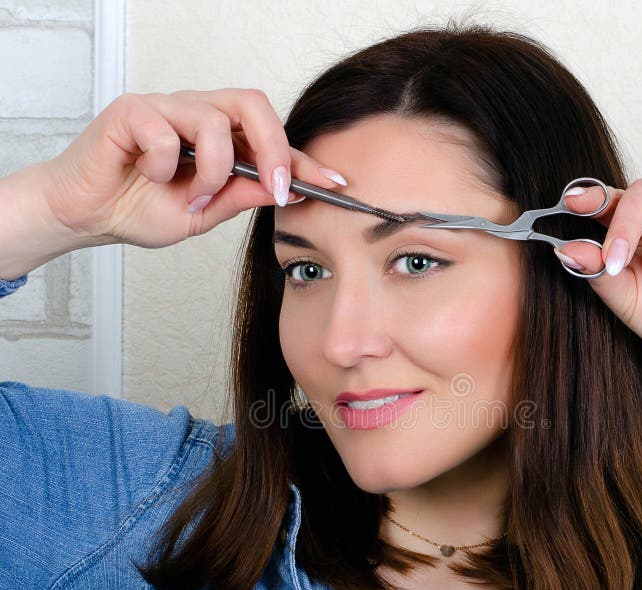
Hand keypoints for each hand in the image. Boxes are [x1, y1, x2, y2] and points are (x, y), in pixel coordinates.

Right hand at [40, 89, 345, 248]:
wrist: (88, 215)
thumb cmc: (139, 208)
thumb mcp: (204, 213)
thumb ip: (241, 196)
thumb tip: (286, 189)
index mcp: (220, 139)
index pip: (271, 139)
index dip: (304, 161)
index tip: (335, 185)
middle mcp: (197, 115)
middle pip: (254, 104)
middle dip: (275, 150)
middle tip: (276, 189)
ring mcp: (166, 109)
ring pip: (214, 120)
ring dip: (213, 170)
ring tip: (193, 197)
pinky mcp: (132, 111)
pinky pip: (164, 131)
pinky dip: (163, 164)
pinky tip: (149, 176)